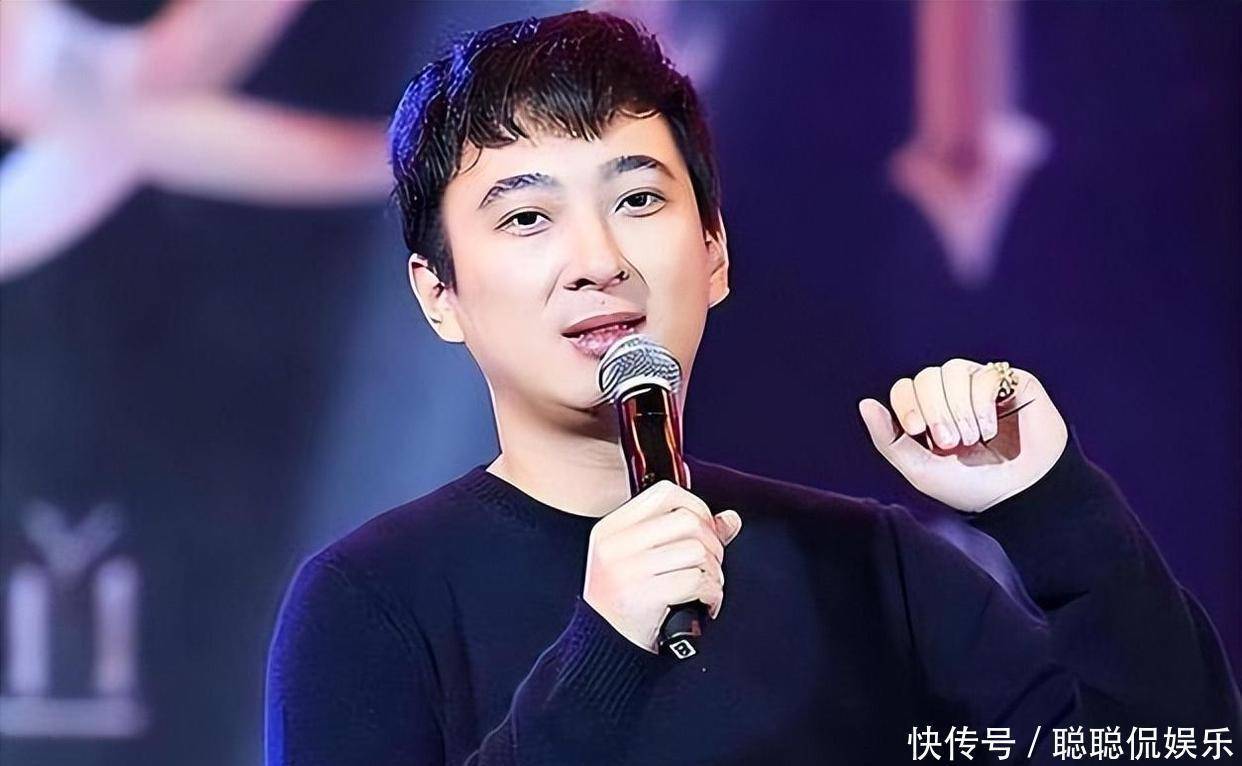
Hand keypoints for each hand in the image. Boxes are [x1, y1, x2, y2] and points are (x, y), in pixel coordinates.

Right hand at [583, 481, 742, 652]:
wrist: (603, 651)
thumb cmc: (627, 603)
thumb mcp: (642, 561)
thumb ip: (683, 535)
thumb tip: (731, 519)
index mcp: (611, 529)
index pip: (665, 493)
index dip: (696, 507)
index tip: (704, 532)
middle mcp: (616, 545)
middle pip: (688, 520)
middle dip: (713, 543)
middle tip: (710, 565)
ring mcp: (627, 570)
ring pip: (697, 551)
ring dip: (714, 572)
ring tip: (707, 586)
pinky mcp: (644, 597)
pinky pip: (698, 581)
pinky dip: (713, 594)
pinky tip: (706, 604)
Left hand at [857, 358, 1068, 512]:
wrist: (1021, 496)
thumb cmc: (970, 487)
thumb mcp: (920, 470)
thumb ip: (888, 439)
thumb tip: (865, 403)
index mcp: (928, 414)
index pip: (905, 388)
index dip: (907, 403)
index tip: (917, 431)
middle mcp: (952, 396)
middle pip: (926, 377)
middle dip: (935, 410)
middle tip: (951, 442)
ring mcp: (981, 387)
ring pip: (952, 370)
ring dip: (958, 406)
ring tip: (972, 438)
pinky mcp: (1011, 383)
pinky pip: (985, 373)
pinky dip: (982, 402)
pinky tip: (991, 429)